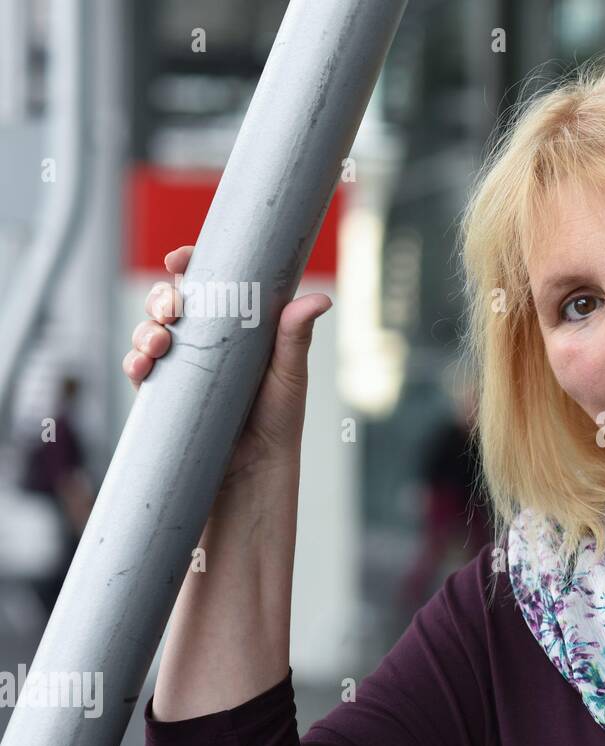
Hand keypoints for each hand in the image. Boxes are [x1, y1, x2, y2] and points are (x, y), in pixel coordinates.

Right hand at [123, 244, 332, 488]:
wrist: (256, 475)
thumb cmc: (280, 422)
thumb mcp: (289, 375)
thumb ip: (295, 337)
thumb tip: (320, 299)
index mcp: (236, 329)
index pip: (209, 286)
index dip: (189, 267)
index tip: (179, 260)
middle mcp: (207, 344)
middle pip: (173, 305)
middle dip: (162, 299)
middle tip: (171, 308)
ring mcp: (183, 369)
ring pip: (152, 334)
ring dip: (146, 330)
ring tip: (159, 342)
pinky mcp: (166, 397)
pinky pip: (141, 373)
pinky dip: (134, 363)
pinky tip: (140, 366)